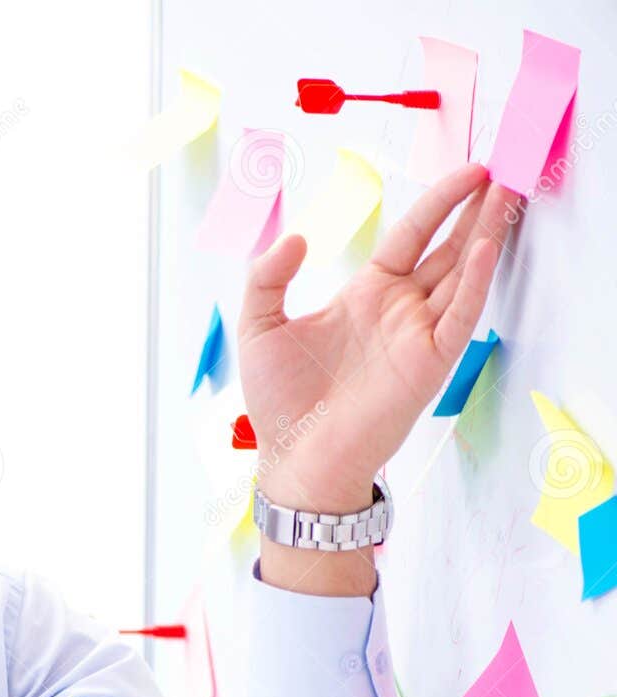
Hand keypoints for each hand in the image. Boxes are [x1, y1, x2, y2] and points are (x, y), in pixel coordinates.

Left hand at [238, 162, 520, 512]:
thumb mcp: (259, 326)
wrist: (293, 455)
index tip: (470, 170)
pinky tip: (484, 249)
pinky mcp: (428, 362)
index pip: (412, 236)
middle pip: (448, 248)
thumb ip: (268, 277)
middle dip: (477, 209)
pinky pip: (460, 316)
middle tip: (505, 168)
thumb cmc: (279, 400)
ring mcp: (418, 335)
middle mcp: (399, 310)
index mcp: (367, 295)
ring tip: (511, 193)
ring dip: (488, 234)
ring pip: (463, 274)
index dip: (439, 203)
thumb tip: (298, 238)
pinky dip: (475, 282)